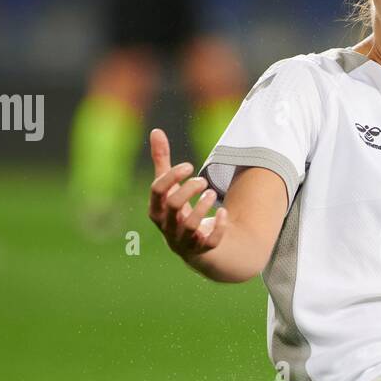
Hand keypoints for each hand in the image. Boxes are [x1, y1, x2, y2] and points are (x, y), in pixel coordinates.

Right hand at [147, 128, 228, 260]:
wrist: (194, 247)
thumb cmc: (178, 211)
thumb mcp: (170, 188)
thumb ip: (162, 161)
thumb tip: (156, 130)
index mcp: (156, 211)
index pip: (157, 191)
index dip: (172, 175)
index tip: (189, 165)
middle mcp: (167, 228)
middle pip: (173, 205)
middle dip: (189, 189)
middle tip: (203, 180)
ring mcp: (184, 241)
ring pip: (191, 225)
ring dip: (203, 206)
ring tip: (212, 193)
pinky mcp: (202, 250)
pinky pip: (210, 242)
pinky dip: (219, 226)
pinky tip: (224, 212)